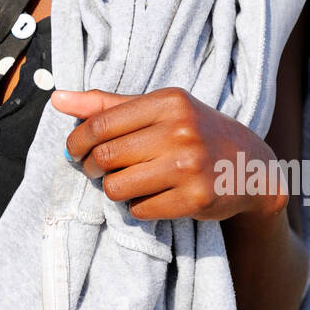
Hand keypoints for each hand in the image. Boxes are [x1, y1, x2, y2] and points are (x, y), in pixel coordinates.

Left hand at [52, 86, 286, 222]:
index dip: (77, 141)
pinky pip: (140, 210)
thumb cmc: (195, 132)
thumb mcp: (159, 108)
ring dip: (113, 189)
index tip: (74, 151)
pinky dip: (137, 207)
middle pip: (106, 156)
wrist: (252, 166)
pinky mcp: (196, 199)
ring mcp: (190, 166)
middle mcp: (181, 130)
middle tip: (96, 169)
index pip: (101, 123)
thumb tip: (58, 98)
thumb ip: (107, 104)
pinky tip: (152, 196)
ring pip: (118, 187)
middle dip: (91, 167)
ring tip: (126, 183)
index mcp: (168, 101)